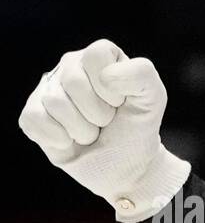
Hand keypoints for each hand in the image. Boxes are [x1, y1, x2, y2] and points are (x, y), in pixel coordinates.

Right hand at [17, 39, 190, 222]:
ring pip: (54, 102)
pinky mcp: (32, 114)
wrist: (125, 167)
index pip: (95, 55)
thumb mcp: (152, 99)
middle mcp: (70, 66)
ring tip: (92, 132)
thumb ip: (141, 74)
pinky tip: (70, 141)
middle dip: (98, 112)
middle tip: (106, 122)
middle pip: (73, 81)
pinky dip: (59, 138)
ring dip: (82, 129)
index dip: (111, 86)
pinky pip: (35, 120)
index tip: (120, 103)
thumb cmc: (137, 128)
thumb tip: (106, 76)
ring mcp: (47, 89)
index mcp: (99, 57)